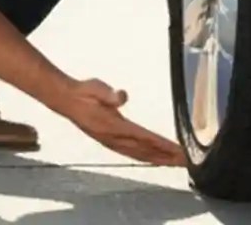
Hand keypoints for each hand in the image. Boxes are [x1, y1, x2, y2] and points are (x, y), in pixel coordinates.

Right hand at [60, 79, 187, 166]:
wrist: (65, 99)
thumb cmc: (83, 92)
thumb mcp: (96, 87)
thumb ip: (109, 93)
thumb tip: (121, 96)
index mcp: (112, 126)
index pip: (143, 137)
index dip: (161, 145)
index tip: (177, 150)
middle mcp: (112, 138)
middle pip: (144, 151)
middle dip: (166, 157)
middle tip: (185, 161)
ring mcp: (110, 142)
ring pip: (139, 155)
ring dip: (158, 160)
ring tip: (174, 163)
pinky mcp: (109, 141)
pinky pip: (131, 154)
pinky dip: (145, 158)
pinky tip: (152, 160)